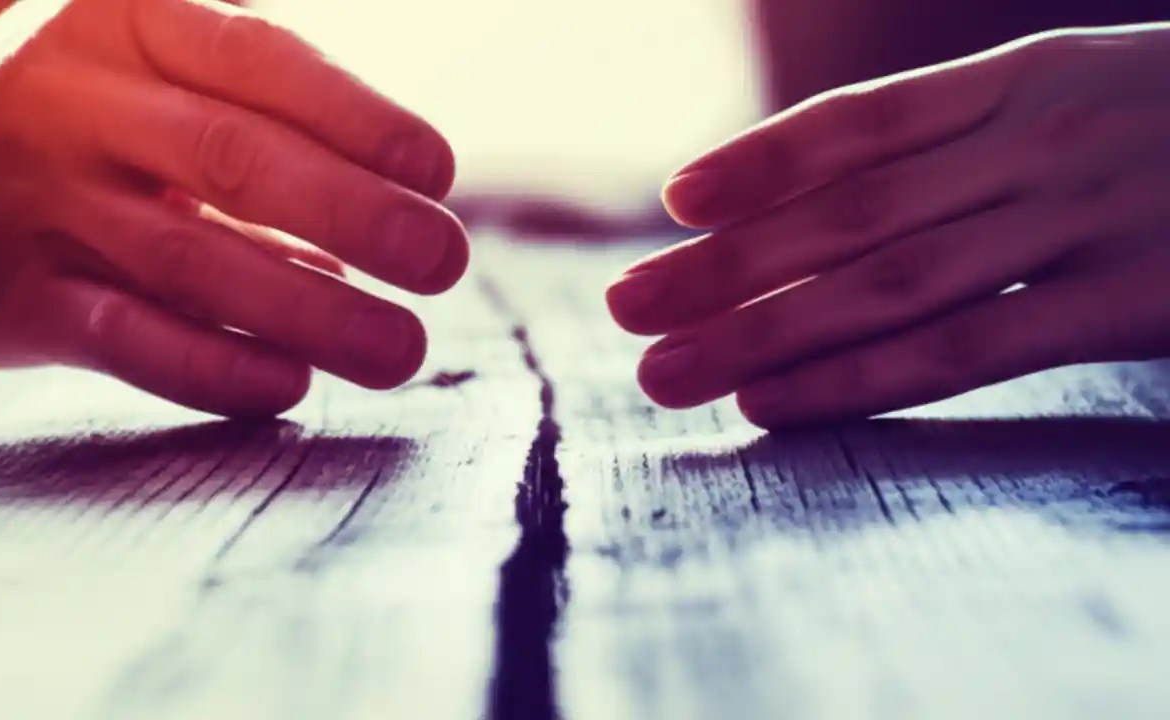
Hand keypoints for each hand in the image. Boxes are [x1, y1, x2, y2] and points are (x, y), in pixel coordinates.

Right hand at [0, 0, 467, 416]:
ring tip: (399, 351)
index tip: (436, 173)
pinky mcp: (14, 303)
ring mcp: (40, 202)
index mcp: (124, 22)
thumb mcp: (144, 66)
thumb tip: (396, 201)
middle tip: (444, 262)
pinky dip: (213, 366)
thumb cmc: (69, 119)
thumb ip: (257, 116)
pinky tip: (289, 384)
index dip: (357, 117)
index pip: (260, 63)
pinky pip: (127, 340)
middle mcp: (78, 102)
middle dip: (352, 213)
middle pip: (233, 157)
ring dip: (309, 310)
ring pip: (192, 261)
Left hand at [608, 24, 1169, 427]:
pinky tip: (775, 407)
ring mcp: (1085, 220)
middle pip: (844, 213)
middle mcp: (1042, 142)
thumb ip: (989, 132)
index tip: (673, 203)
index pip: (862, 124)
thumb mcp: (1102, 90)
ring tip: (664, 369)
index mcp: (1032, 77)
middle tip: (622, 304)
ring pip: (882, 284)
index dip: (759, 163)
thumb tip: (869, 188)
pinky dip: (859, 379)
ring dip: (759, 332)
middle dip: (722, 264)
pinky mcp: (1132, 303)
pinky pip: (964, 349)